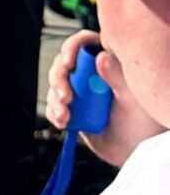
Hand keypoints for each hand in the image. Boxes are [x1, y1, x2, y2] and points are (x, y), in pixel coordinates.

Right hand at [45, 29, 162, 169]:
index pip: (85, 42)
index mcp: (109, 64)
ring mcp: (80, 90)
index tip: (69, 64)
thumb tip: (101, 55)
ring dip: (54, 99)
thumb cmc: (141, 124)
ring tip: (65, 116)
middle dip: (58, 80)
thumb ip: (118, 77)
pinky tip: (62, 122)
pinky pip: (53, 103)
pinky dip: (53, 112)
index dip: (72, 48)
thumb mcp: (132, 100)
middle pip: (64, 63)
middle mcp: (92, 73)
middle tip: (64, 97)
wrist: (132, 151)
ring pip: (55, 83)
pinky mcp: (72, 106)